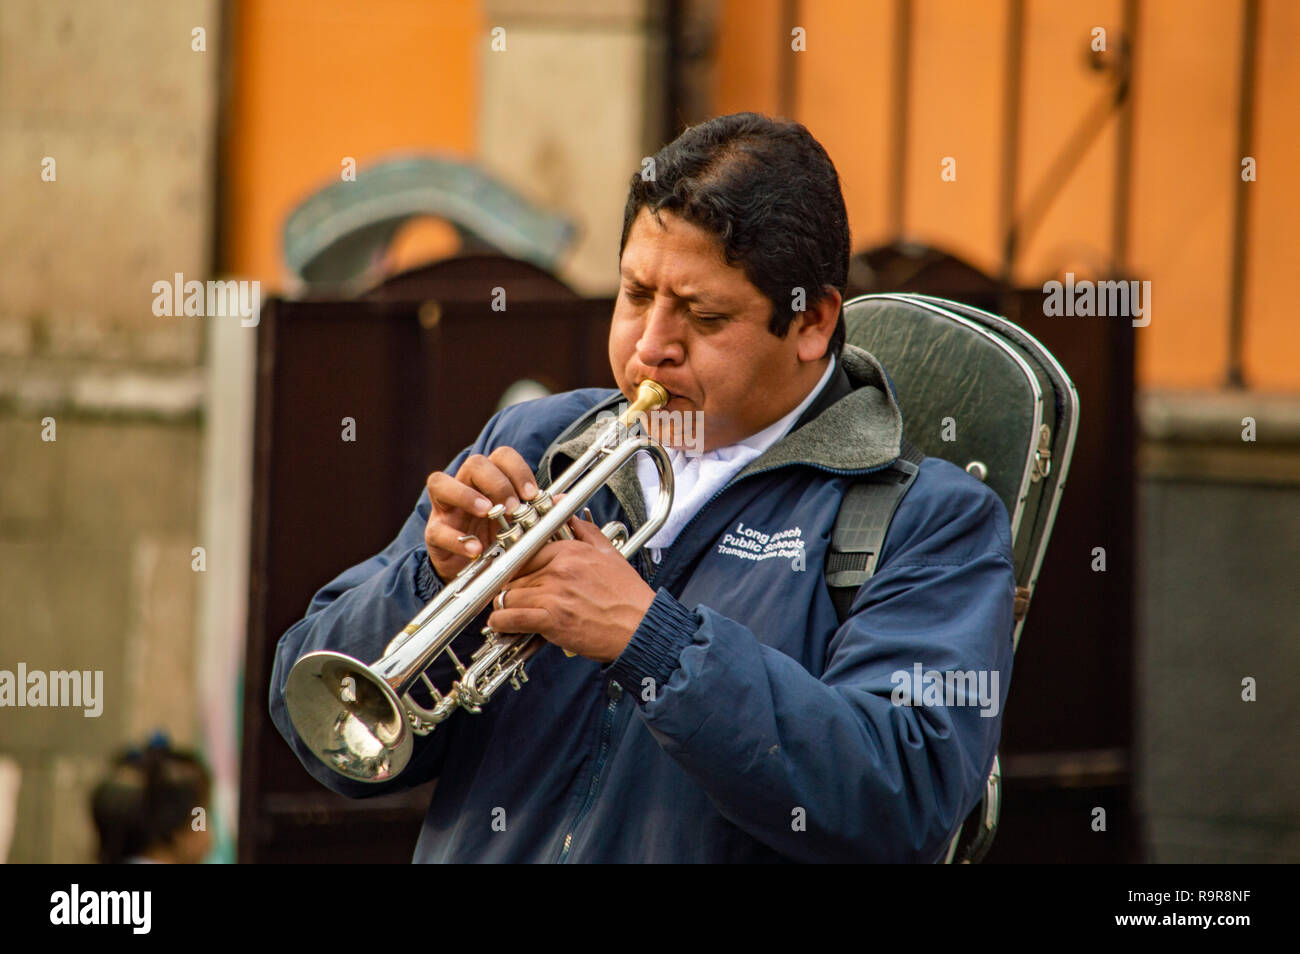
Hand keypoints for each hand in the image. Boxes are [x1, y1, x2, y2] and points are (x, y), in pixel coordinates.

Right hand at [423, 447, 537, 583]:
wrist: (476, 573)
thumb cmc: (500, 540)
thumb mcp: (521, 526)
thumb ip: (539, 512)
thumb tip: (561, 501)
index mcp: (490, 480)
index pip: (501, 457)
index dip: (517, 470)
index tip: (532, 494)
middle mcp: (465, 486)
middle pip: (474, 464)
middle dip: (496, 482)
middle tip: (513, 506)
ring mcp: (445, 508)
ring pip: (441, 483)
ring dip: (466, 495)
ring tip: (488, 512)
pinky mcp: (434, 533)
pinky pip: (438, 530)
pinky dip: (457, 540)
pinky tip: (476, 550)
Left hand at [486, 517, 656, 662]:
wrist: (641, 627)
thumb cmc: (627, 596)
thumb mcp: (609, 553)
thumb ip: (584, 531)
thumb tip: (570, 513)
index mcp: (570, 551)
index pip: (524, 552)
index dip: (515, 566)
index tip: (513, 575)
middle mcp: (559, 569)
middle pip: (513, 574)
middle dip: (510, 587)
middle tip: (511, 596)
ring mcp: (554, 594)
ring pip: (508, 596)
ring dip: (505, 606)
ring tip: (507, 612)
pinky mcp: (552, 620)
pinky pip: (511, 618)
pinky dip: (502, 623)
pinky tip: (503, 624)